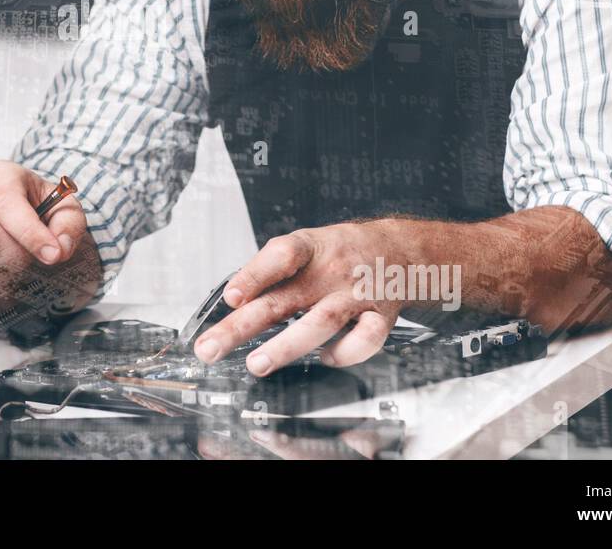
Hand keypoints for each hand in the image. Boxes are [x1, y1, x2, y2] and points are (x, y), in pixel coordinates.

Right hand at [0, 160, 99, 318]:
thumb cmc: (37, 210)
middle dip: (18, 259)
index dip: (30, 234)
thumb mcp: (64, 210)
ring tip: (12, 270)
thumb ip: (69, 226)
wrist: (12, 216)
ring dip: (1, 278)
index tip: (52, 255)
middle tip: (29, 261)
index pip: (5, 202)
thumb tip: (58, 248)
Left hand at [193, 222, 412, 375]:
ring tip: (256, 364)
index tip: (231, 297)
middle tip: (211, 348)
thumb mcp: (306, 246)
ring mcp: (357, 294)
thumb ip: (272, 271)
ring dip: (286, 346)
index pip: (281, 255)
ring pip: (322, 321)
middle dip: (243, 326)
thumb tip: (234, 301)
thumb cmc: (341, 253)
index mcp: (311, 247)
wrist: (400, 251)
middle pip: (285, 298)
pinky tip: (325, 358)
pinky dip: (344, 353)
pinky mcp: (381, 316)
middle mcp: (332, 270)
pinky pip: (365, 339)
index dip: (254, 275)